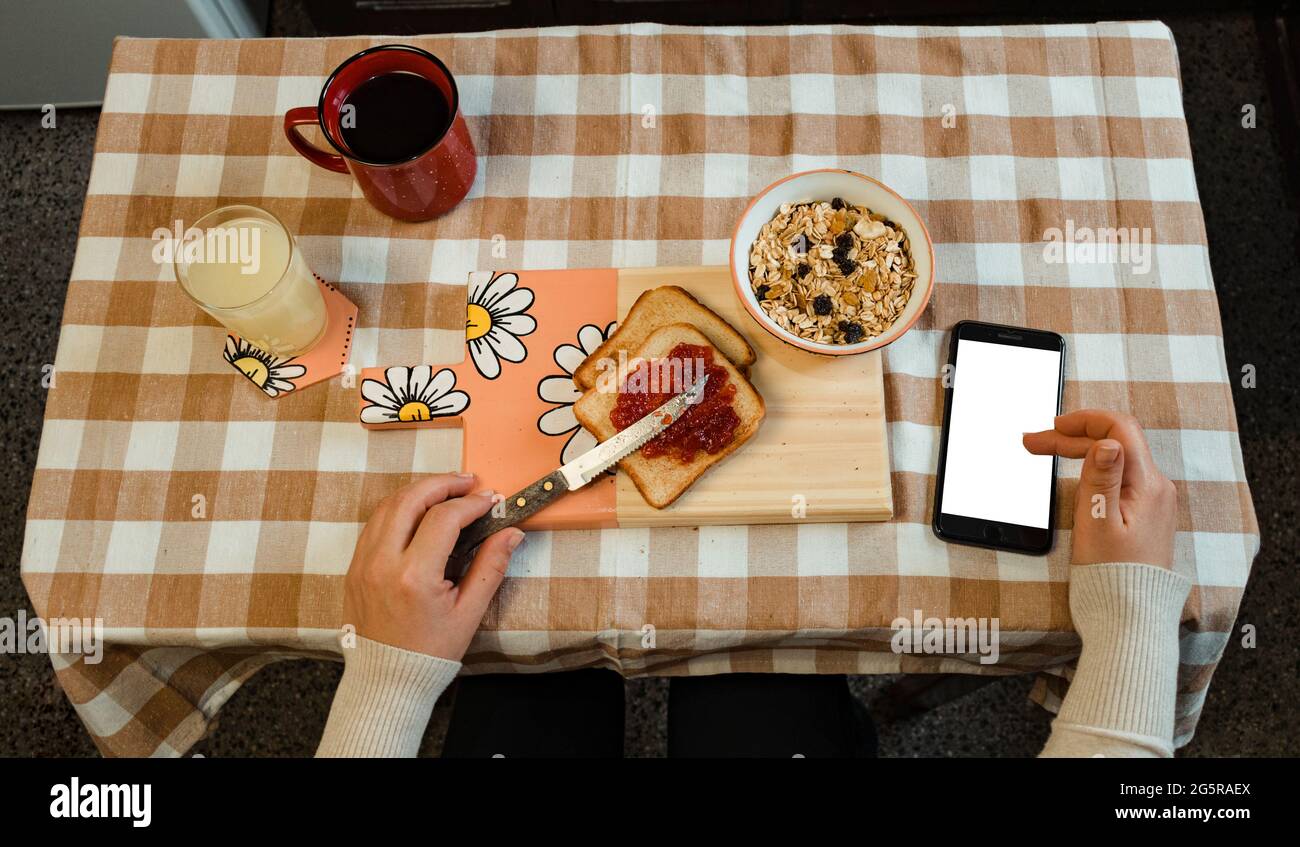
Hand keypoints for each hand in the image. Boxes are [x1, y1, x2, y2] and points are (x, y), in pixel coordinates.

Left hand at [341, 473, 521, 659]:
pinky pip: (374, 525)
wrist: (388, 680)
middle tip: (467, 482)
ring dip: (418, 492)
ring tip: (445, 491)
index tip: (490, 501)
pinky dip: (398, 510)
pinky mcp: (354, 568)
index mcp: (414, 576)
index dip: (471, 503)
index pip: (444, 518)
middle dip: (442, 484)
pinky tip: (419, 512)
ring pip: (387, 506)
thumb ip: (491, 567)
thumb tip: (511, 533)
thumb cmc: (429, 651)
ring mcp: (363, 564)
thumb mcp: (469, 612)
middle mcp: (382, 564)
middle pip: (410, 500)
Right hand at [1023, 410, 1176, 567]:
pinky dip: (1091, 468)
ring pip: (1115, 459)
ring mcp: (1152, 500)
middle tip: (1032, 443)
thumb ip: (1101, 479)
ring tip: (1043, 452)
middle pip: (1114, 444)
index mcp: (1147, 486)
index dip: (1084, 421)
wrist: (1133, 615)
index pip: (1120, 431)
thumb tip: (1107, 442)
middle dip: (1071, 438)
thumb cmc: (1112, 576)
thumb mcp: (1098, 524)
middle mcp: (1155, 487)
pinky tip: (1072, 471)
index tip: (1053, 426)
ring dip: (1078, 451)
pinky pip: (1119, 476)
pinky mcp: (1145, 512)